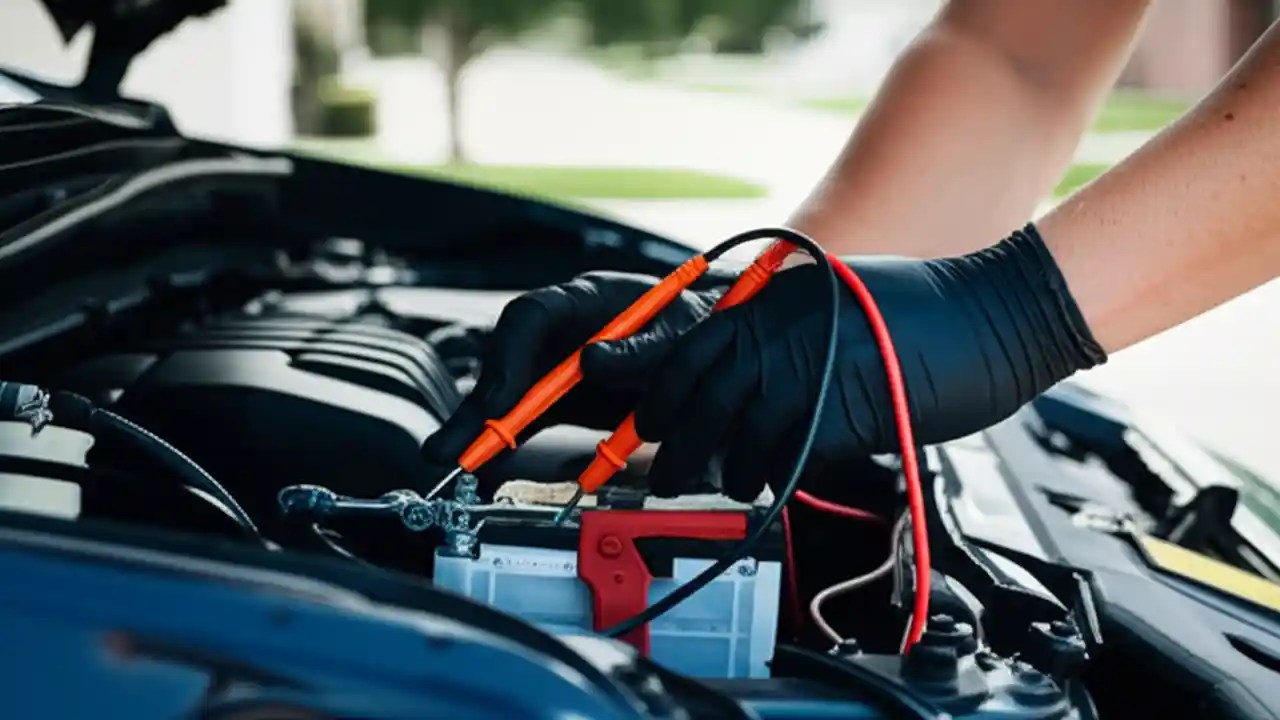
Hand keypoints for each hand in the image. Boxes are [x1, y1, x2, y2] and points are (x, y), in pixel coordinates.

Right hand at [420, 270, 719, 466]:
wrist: (711, 348)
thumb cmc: (694, 328)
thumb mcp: (679, 333)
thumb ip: (641, 348)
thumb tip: (593, 360)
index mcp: (586, 300)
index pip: (530, 315)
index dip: (509, 356)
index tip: (502, 398)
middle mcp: (561, 331)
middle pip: (506, 361)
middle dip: (479, 404)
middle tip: (456, 444)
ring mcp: (556, 365)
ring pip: (506, 394)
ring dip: (477, 428)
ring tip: (450, 458)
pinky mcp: (560, 398)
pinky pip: (523, 420)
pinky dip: (502, 442)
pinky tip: (479, 463)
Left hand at [582, 225, 1105, 500]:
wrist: (993, 312)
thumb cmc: (921, 307)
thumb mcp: (833, 297)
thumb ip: (781, 324)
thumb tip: (740, 362)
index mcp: (774, 300)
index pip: (688, 347)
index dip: (650, 384)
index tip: (635, 409)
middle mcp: (780, 335)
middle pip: (697, 399)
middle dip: (670, 442)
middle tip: (662, 470)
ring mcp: (808, 378)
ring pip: (733, 437)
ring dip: (719, 469)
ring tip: (717, 483)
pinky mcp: (840, 421)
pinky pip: (781, 461)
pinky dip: (763, 479)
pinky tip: (760, 485)